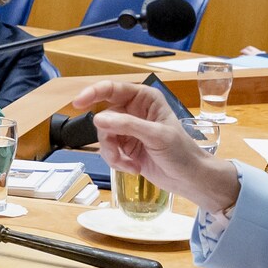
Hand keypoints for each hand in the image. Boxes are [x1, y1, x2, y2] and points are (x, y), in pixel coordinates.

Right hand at [66, 80, 240, 213]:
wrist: (189, 178)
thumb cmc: (181, 152)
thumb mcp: (155, 136)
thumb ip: (127, 125)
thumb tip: (98, 119)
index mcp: (145, 99)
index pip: (113, 89)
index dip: (93, 93)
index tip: (78, 102)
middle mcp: (134, 111)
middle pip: (104, 117)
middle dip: (108, 137)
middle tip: (116, 151)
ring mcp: (129, 130)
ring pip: (104, 137)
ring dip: (113, 153)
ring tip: (128, 164)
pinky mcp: (126, 147)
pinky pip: (108, 151)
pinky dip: (117, 161)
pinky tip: (132, 167)